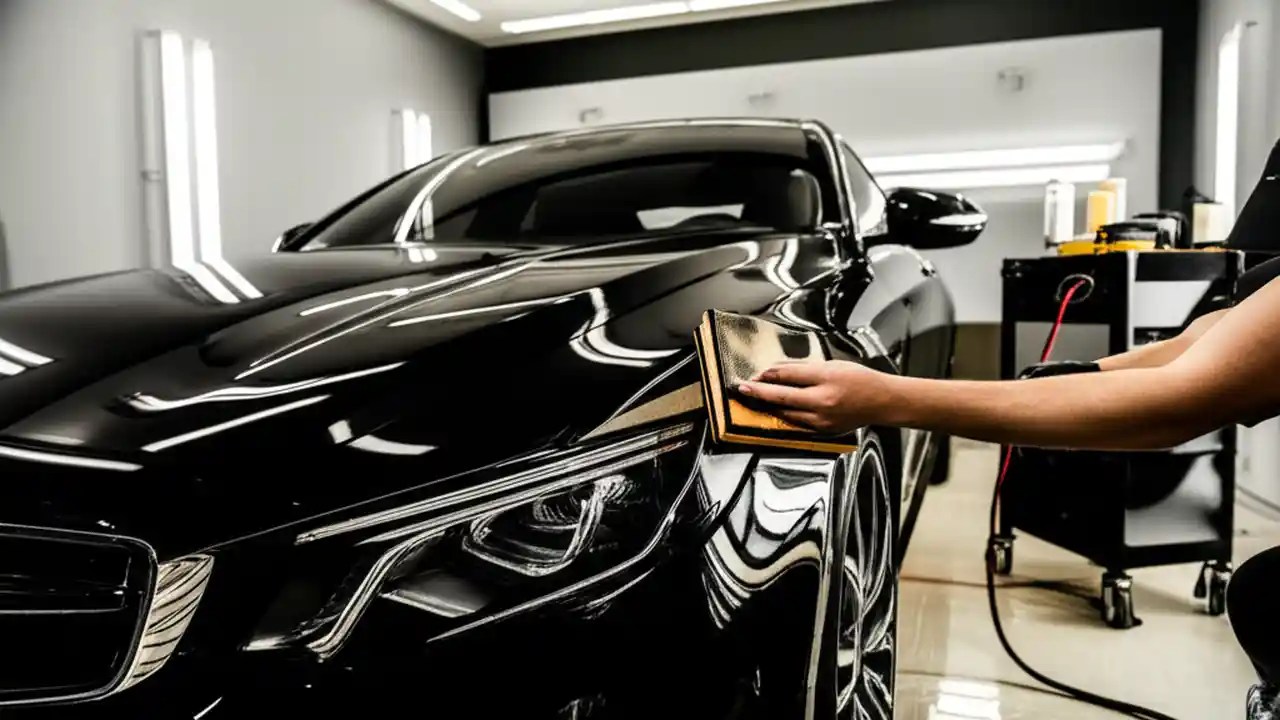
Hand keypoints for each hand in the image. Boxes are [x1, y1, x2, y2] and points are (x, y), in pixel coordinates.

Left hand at [736, 360, 893, 434]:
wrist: (881, 401)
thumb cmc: (859, 380)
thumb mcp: (832, 365)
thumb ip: (802, 368)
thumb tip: (776, 370)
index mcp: (826, 378)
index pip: (788, 375)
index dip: (767, 374)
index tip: (754, 374)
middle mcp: (823, 400)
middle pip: (782, 396)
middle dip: (758, 392)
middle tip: (742, 388)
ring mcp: (822, 418)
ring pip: (786, 412)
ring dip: (767, 406)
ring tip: (754, 399)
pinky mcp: (823, 430)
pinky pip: (796, 423)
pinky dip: (783, 415)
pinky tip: (774, 410)